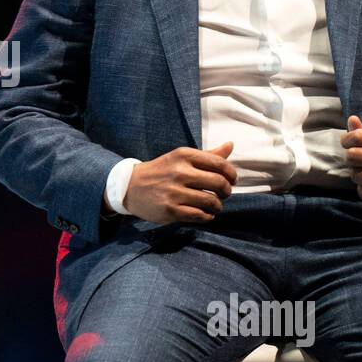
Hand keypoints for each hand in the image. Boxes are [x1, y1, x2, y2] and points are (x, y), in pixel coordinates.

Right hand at [123, 142, 237, 224]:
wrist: (130, 186)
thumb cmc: (162, 171)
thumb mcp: (181, 158)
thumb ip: (207, 154)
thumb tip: (230, 145)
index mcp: (184, 155)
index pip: (219, 164)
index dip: (231, 174)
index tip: (232, 180)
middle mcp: (179, 172)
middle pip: (218, 182)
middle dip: (227, 191)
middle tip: (224, 194)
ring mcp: (174, 191)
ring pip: (210, 201)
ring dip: (217, 206)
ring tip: (215, 206)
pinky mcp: (170, 210)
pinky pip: (198, 215)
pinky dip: (207, 216)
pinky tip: (205, 214)